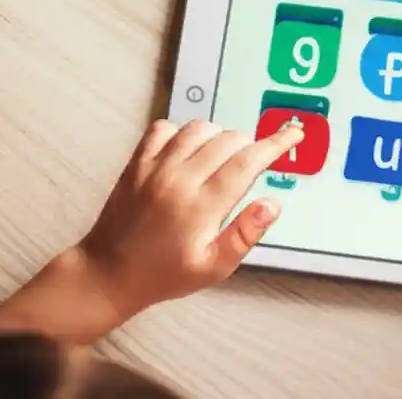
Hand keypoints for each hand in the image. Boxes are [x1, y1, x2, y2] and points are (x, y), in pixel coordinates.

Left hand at [76, 119, 303, 316]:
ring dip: (220, 135)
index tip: (292, 134)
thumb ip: (245, 234)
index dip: (275, 144)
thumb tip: (272, 205)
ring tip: (223, 156)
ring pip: (199, 128)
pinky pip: (164, 128)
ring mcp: (155, 168)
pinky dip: (183, 131)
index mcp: (202, 206)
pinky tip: (189, 150)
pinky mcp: (137, 163)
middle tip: (253, 161)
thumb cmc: (164, 274)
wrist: (109, 273)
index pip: (248, 162)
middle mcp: (179, 180)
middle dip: (250, 144)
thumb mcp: (214, 267)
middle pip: (228, 140)